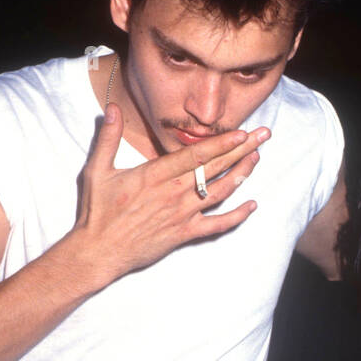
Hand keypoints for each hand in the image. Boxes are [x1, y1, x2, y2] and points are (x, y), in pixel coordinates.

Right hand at [57, 105, 269, 291]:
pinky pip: (217, 225)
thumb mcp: (97, 170)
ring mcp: (182, 215)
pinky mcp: (184, 234)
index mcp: (155, 175)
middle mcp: (174, 193)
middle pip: (215, 168)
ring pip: (220, 192)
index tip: (242, 132)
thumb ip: (109, 138)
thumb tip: (112, 108)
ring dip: (241, 175)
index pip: (196, 154)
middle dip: (241, 150)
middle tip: (263, 135)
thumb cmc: (98, 212)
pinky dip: (236, 216)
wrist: (99, 252)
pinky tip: (252, 205)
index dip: (222, 142)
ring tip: (256, 159)